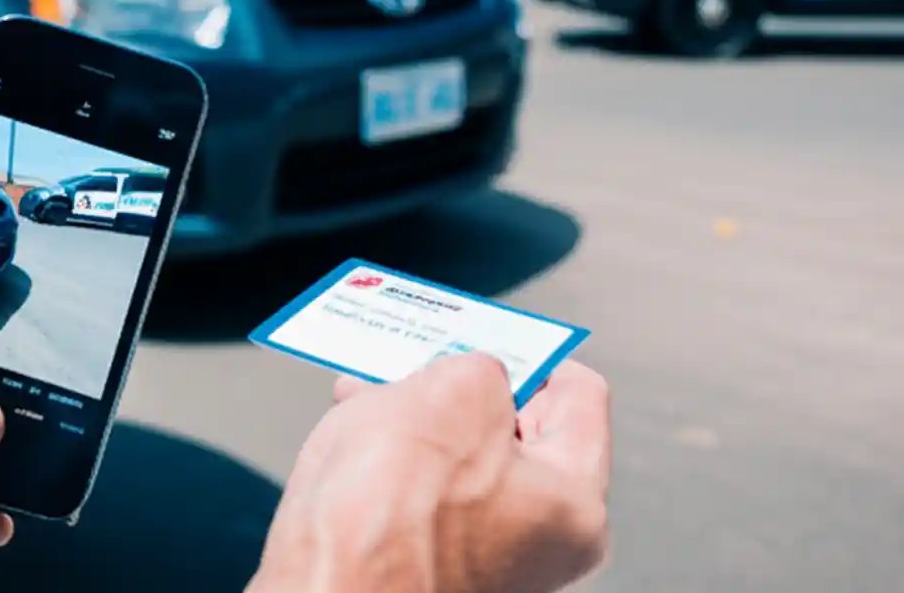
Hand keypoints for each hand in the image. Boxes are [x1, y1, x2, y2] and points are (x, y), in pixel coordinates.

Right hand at [249, 355, 610, 592]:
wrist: (324, 587)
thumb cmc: (392, 513)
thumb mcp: (458, 390)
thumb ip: (482, 367)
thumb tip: (473, 375)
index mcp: (573, 505)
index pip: (579, 398)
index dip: (535, 353)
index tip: (494, 336)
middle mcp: (536, 541)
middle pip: (513, 431)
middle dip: (463, 386)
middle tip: (432, 353)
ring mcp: (478, 559)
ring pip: (456, 459)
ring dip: (416, 414)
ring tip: (375, 381)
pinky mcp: (422, 566)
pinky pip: (417, 493)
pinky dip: (390, 454)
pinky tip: (355, 420)